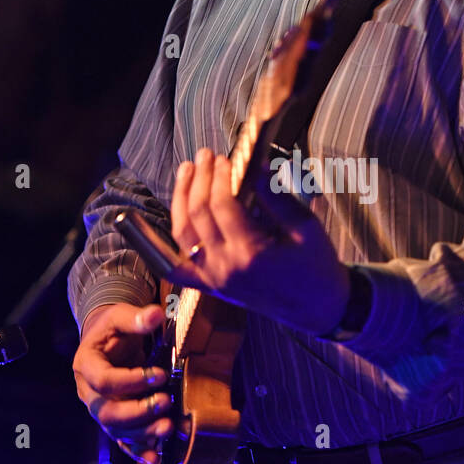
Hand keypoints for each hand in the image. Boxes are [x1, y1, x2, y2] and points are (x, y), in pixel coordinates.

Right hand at [72, 302, 171, 463]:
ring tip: (168, 428)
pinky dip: (139, 452)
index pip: (103, 380)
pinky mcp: (114, 422)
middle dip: (137, 412)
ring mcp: (100, 410)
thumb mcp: (120, 316)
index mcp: (86, 365)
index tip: (160, 374)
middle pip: (106, 413)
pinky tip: (157, 459)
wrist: (105, 342)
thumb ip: (137, 317)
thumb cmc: (112, 329)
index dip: (131, 381)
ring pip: (116, 431)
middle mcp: (88, 393)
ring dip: (142, 433)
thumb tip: (156, 314)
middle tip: (165, 402)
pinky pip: (123, 443)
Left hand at [165, 147, 350, 334]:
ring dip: (180, 197)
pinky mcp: (210, 286)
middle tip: (205, 156)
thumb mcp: (306, 227)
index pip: (222, 205)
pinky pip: (174, 266)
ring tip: (187, 171)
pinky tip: (148, 222)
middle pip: (198, 214)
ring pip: (182, 233)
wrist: (315, 307)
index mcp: (251, 253)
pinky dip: (157, 245)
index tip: (225, 158)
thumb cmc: (316, 265)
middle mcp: (225, 268)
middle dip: (199, 179)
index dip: (219, 177)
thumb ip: (276, 197)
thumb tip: (255, 165)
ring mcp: (214, 279)